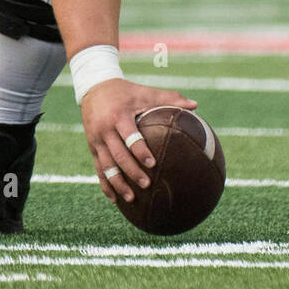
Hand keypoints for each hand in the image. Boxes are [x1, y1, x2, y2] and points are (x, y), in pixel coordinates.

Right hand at [81, 79, 195, 204]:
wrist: (95, 89)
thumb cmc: (126, 92)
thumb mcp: (145, 92)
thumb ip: (170, 98)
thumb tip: (195, 105)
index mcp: (119, 116)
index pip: (129, 137)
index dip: (140, 151)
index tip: (153, 163)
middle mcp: (105, 130)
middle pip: (118, 155)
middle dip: (132, 172)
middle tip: (147, 184)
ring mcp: (96, 141)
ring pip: (106, 167)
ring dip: (118, 184)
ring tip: (131, 198)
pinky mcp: (92, 148)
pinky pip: (98, 169)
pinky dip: (106, 185)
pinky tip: (114, 199)